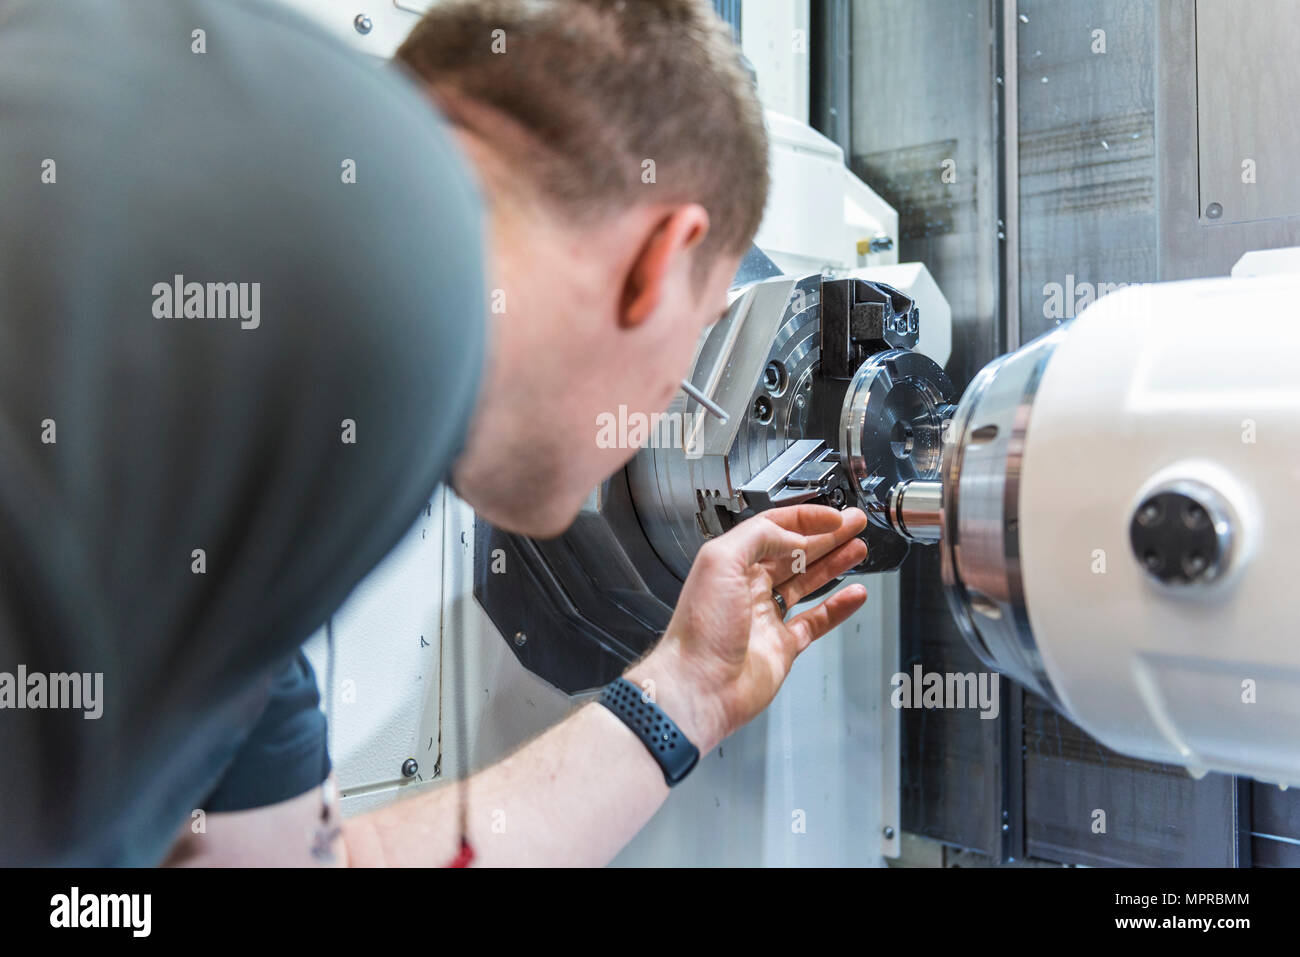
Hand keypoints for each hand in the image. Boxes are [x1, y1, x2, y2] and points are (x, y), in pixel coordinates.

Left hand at [626, 505, 868, 752]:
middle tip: (855, 523)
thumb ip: (758, 537)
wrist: (700, 686)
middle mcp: (749, 586)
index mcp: (732, 563)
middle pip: (796, 552)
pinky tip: (854, 593)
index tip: (834, 515)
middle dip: (827, 535)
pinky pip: (816, 621)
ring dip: (834, 563)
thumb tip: (792, 535)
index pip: (774, 529)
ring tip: (859, 548)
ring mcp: (767, 617)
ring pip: (807, 582)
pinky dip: (838, 607)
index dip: (807, 519)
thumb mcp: (721, 561)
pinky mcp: (782, 646)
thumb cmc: (700, 628)